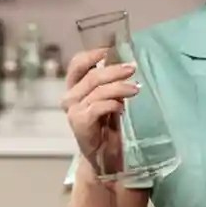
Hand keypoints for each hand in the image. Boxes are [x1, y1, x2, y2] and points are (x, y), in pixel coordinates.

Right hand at [62, 47, 140, 175]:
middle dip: (114, 70)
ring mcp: (73, 110)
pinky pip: (98, 106)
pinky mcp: (79, 122)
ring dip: (119, 87)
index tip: (110, 49)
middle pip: (91, 76)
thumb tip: (126, 63)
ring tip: (136, 89)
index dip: (93, 54)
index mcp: (75, 88)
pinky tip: (122, 108)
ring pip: (97, 90)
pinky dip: (112, 104)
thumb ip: (112, 84)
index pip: (78, 64)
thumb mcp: (110, 100)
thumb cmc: (106, 126)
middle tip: (132, 68)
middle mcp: (70, 97)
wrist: (103, 157)